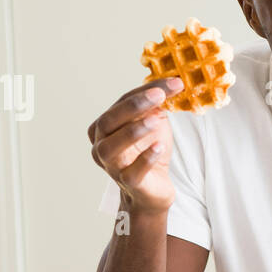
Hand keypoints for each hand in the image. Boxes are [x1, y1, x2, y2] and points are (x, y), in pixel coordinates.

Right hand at [88, 77, 183, 213]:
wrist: (155, 189)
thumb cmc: (150, 152)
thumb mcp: (154, 124)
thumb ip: (156, 106)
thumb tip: (171, 83)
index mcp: (104, 127)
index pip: (121, 102)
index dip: (144, 91)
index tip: (171, 83)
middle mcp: (101, 145)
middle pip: (109, 121)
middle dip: (134, 106)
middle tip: (158, 95)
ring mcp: (111, 167)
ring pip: (112, 148)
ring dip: (133, 131)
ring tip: (156, 119)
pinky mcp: (128, 184)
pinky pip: (132, 172)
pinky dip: (145, 159)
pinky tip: (158, 147)